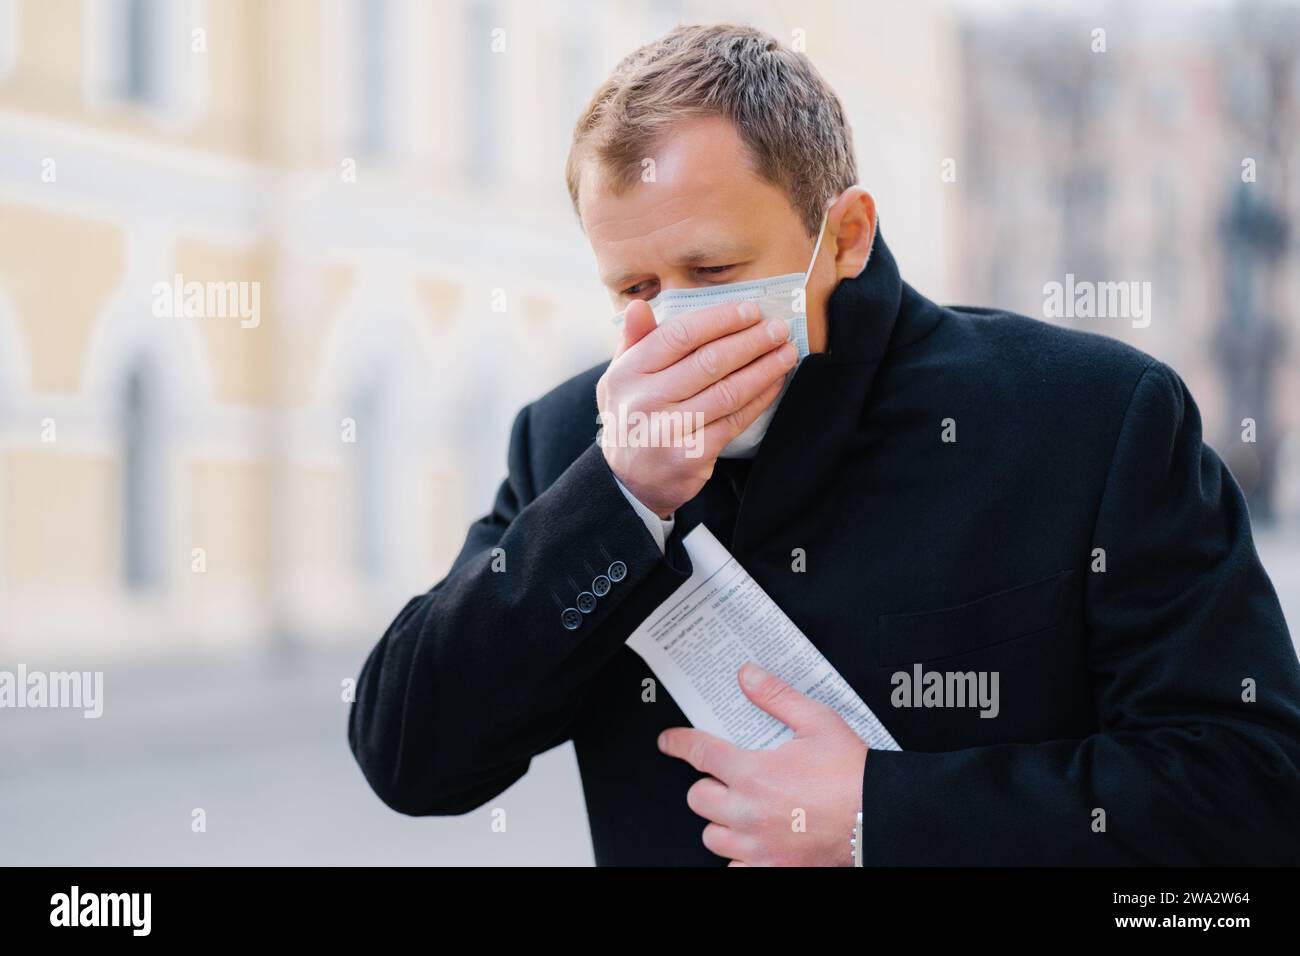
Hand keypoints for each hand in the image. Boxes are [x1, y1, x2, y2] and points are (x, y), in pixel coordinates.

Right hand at [597, 299, 797, 516]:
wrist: (628, 481)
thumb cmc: (631, 417)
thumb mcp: (618, 377)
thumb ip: (633, 340)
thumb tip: (639, 305)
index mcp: (628, 373)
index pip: (680, 335)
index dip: (720, 320)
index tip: (750, 310)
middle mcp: (646, 400)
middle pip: (709, 362)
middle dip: (752, 341)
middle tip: (779, 328)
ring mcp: (669, 430)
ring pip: (728, 392)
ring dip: (764, 369)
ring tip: (787, 352)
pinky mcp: (692, 456)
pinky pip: (735, 420)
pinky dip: (760, 399)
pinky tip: (775, 383)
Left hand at [657, 662, 867, 866]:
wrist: (879, 817)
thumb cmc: (852, 773)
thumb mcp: (817, 721)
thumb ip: (777, 696)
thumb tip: (748, 676)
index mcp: (752, 773)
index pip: (699, 753)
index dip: (679, 743)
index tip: (669, 741)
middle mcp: (747, 812)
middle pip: (698, 798)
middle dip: (708, 786)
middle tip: (727, 780)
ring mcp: (757, 845)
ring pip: (711, 836)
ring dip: (720, 822)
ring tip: (740, 812)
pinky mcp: (771, 869)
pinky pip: (734, 868)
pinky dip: (739, 856)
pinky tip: (753, 843)